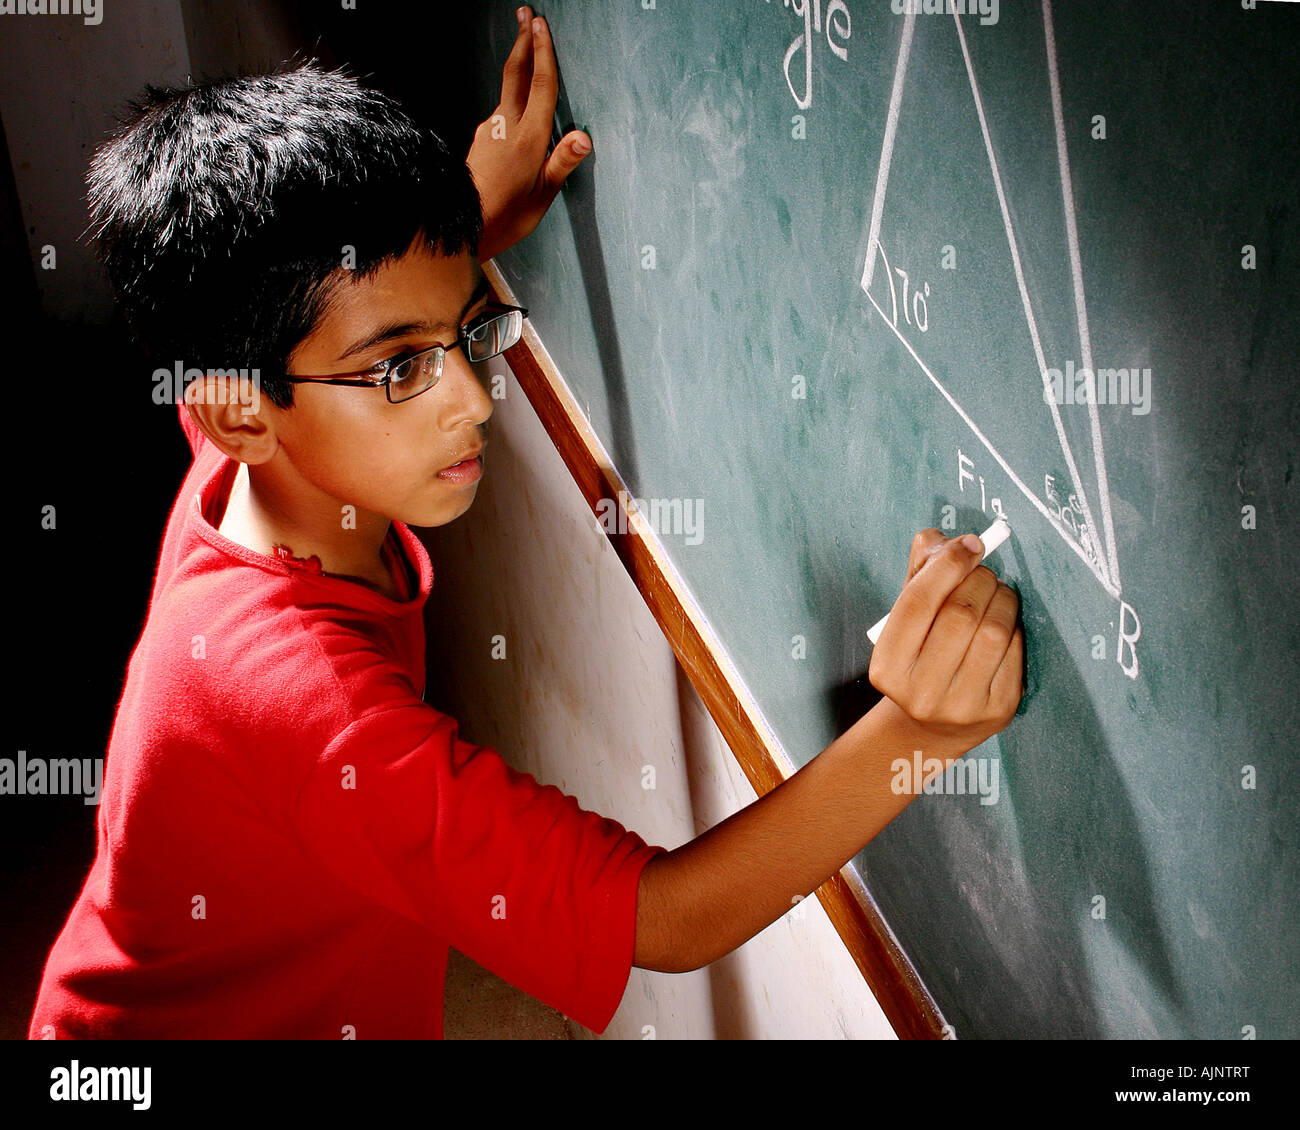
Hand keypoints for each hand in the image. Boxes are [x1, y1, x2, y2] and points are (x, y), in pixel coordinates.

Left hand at [467, 6, 591, 261]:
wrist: (465, 226)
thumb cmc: (507, 216)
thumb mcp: (543, 195)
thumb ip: (562, 162)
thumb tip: (583, 137)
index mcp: (528, 139)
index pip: (540, 85)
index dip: (543, 53)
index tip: (541, 26)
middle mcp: (505, 127)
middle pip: (516, 74)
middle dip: (522, 41)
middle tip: (526, 15)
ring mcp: (490, 130)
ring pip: (507, 91)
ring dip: (517, 66)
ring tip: (526, 50)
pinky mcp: (481, 139)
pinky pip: (501, 112)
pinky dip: (512, 99)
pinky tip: (518, 106)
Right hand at [868, 529, 1023, 751]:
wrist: (930, 726)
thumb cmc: (917, 658)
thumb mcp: (904, 622)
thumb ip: (920, 575)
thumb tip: (952, 542)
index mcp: (887, 667)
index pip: (918, 603)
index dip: (947, 565)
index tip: (970, 545)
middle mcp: (920, 691)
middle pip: (960, 614)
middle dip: (979, 580)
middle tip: (983, 572)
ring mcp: (961, 705)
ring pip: (993, 631)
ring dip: (1002, 598)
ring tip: (997, 593)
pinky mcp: (998, 710)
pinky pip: (1016, 652)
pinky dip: (1014, 626)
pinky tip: (1004, 623)